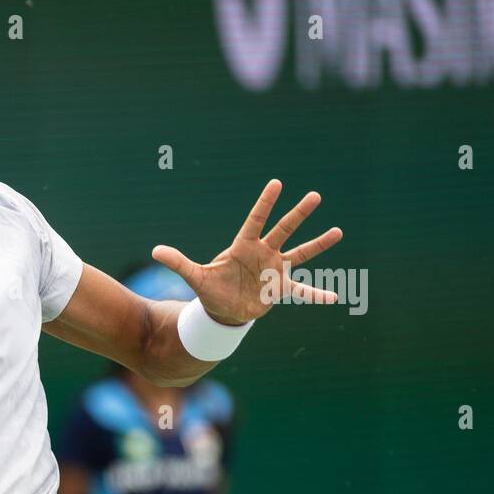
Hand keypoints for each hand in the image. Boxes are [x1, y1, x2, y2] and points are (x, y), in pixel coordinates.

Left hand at [152, 180, 342, 324]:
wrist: (223, 310)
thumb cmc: (211, 289)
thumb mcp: (195, 277)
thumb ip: (178, 262)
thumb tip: (155, 251)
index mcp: (243, 246)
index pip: (255, 220)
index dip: (265, 203)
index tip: (277, 183)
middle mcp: (263, 253)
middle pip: (283, 229)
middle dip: (298, 214)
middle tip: (315, 196)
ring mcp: (274, 269)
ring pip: (300, 253)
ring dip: (318, 244)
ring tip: (338, 231)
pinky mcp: (280, 288)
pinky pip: (302, 291)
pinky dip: (316, 294)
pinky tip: (334, 297)